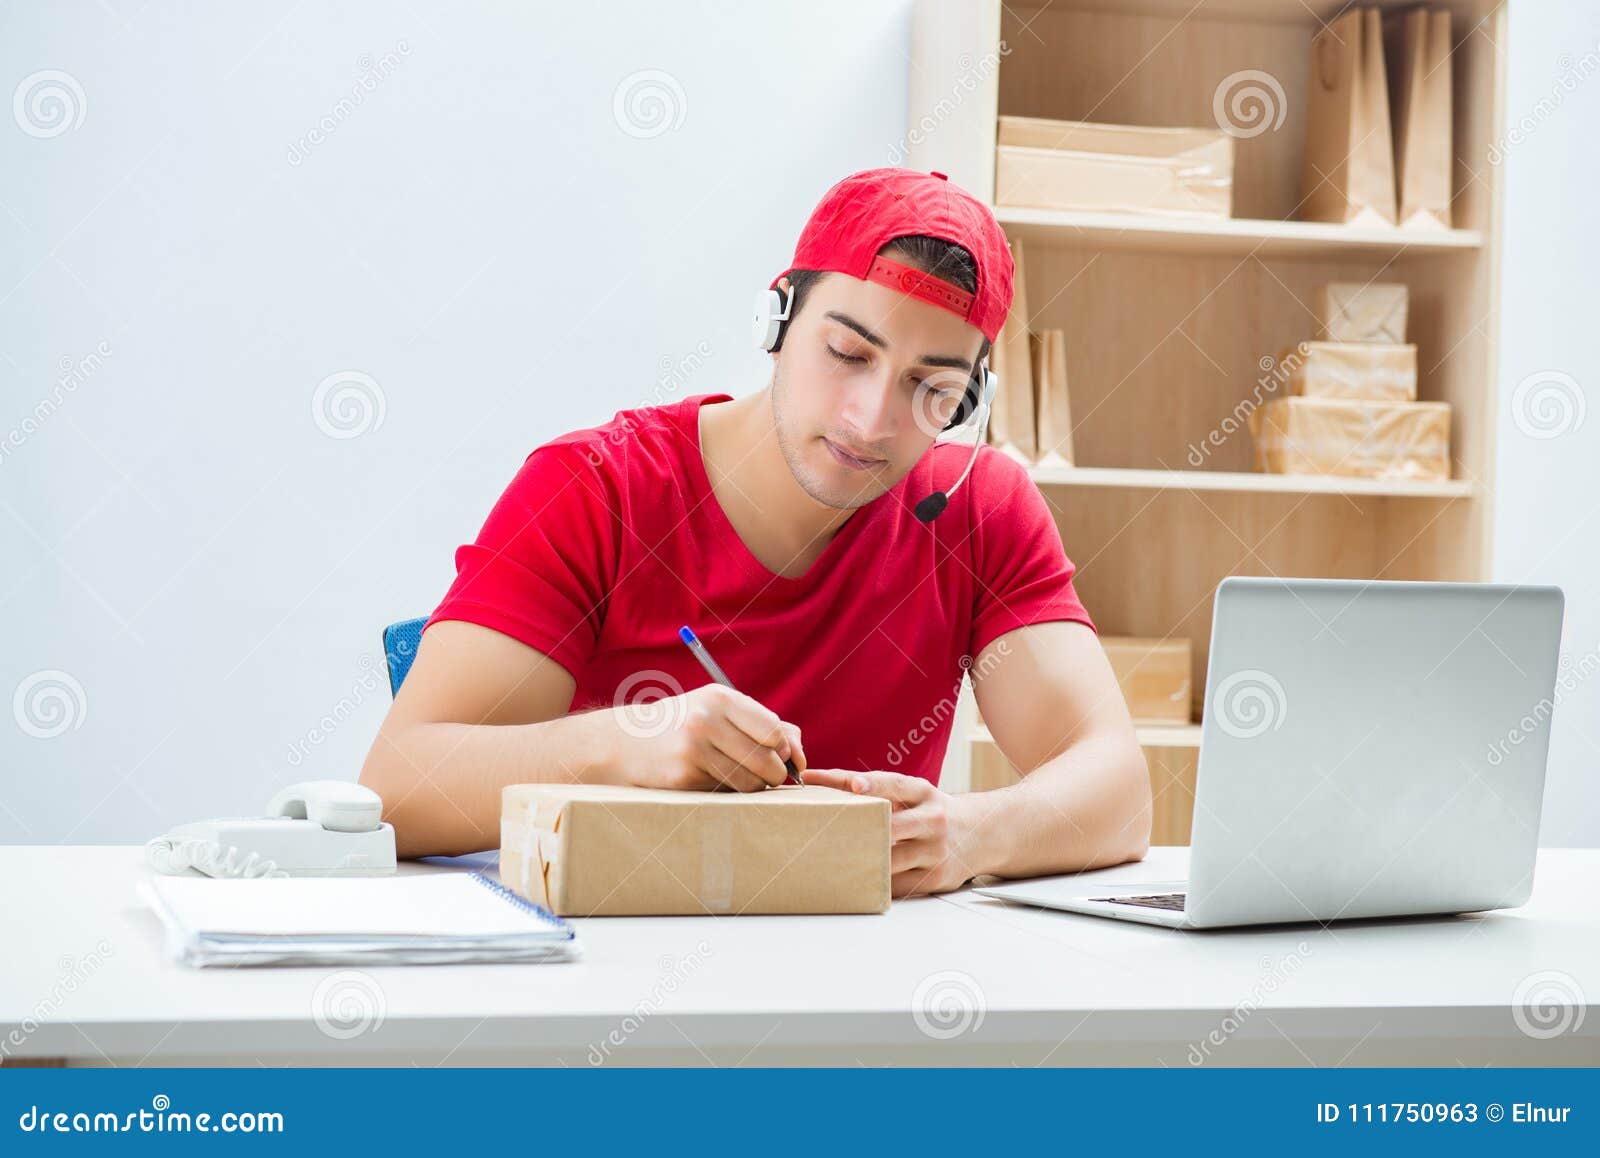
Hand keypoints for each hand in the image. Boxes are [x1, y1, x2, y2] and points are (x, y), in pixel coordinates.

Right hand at [615, 684, 804, 792]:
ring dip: (752, 786)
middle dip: (773, 773)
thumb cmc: (685, 725)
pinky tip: (711, 779)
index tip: (779, 753)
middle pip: (768, 761)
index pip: (775, 730)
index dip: (784, 748)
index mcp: (720, 698)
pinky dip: (728, 792)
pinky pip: (727, 794)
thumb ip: (764, 725)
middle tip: (763, 771)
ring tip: (737, 774)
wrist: (626, 742)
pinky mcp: (684, 777)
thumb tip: (800, 755)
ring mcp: (694, 750)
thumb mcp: (719, 711)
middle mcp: (707, 721)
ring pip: (750, 783)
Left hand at [802, 769, 979, 896]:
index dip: (874, 785)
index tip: (854, 786)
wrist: (981, 833)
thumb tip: (821, 782)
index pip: (896, 785)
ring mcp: (935, 851)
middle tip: (828, 832)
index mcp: (924, 793)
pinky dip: (877, 883)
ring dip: (863, 861)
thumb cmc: (931, 811)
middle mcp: (933, 819)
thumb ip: (876, 789)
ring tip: (834, 861)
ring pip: (891, 861)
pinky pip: (897, 885)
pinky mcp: (935, 878)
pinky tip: (859, 880)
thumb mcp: (914, 794)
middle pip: (892, 827)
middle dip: (861, 831)